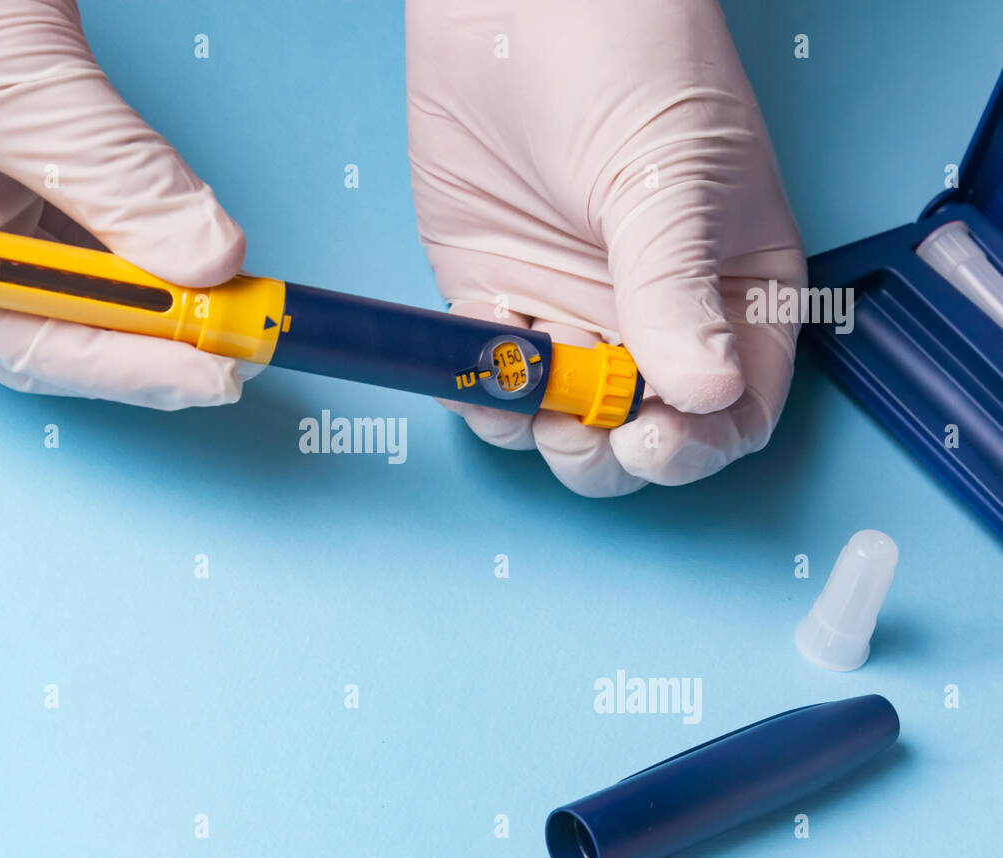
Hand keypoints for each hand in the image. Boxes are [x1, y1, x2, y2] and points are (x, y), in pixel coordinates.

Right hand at [0, 0, 248, 409]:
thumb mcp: (15, 88)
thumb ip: (115, 180)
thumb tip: (209, 259)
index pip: (10, 337)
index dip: (119, 365)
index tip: (207, 377)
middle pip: (50, 322)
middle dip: (148, 338)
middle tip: (239, 352)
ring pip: (81, 280)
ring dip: (159, 296)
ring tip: (233, 314)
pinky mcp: (23, 165)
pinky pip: (96, 224)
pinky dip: (151, 241)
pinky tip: (201, 263)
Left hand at [406, 0, 805, 494]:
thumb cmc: (627, 52)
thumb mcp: (670, 175)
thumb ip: (679, 286)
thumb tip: (706, 390)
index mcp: (732, 286)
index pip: (735, 406)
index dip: (700, 444)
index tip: (653, 443)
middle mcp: (651, 311)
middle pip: (642, 427)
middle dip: (609, 451)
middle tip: (578, 436)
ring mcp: (570, 304)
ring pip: (560, 415)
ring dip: (538, 425)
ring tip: (520, 393)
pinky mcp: (497, 290)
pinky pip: (492, 373)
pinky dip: (480, 388)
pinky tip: (476, 361)